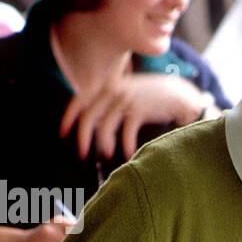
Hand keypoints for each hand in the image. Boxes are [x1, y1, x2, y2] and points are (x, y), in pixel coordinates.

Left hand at [60, 73, 205, 159]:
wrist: (179, 93)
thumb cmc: (151, 98)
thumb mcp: (127, 93)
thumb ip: (110, 103)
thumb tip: (93, 123)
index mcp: (107, 85)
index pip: (80, 99)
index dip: (69, 117)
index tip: (63, 133)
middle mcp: (113, 90)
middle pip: (89, 116)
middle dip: (83, 137)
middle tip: (82, 154)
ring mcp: (126, 98)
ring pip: (105, 126)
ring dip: (104, 144)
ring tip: (106, 156)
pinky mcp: (140, 109)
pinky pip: (126, 131)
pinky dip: (127, 145)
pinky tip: (129, 155)